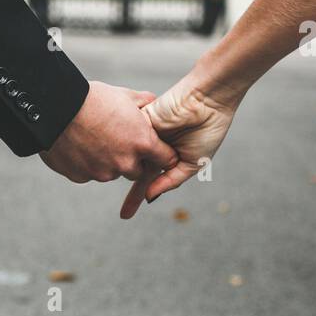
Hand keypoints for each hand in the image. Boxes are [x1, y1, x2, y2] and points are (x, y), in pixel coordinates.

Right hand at [40, 81, 178, 192]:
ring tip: (93, 139)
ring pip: (111, 173)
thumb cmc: (92, 99)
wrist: (55, 109)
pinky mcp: (81, 177)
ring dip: (107, 162)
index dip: (161, 154)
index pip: (166, 159)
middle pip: (137, 171)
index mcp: (142, 143)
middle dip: (131, 160)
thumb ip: (144, 103)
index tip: (154, 149)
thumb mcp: (125, 96)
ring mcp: (102, 173)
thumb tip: (153, 103)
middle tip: (117, 141)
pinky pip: (88, 174)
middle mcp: (125, 163)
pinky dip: (86, 164)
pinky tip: (77, 145)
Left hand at [119, 72, 239, 218]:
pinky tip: (110, 150)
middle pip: (133, 170)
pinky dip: (121, 144)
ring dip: (120, 166)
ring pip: (128, 155)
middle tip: (120, 213)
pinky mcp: (139, 121)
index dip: (137, 196)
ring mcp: (145, 135)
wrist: (207, 101)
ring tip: (107, 178)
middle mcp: (153, 147)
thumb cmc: (206, 130)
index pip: (147, 179)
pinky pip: (126, 136)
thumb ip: (170, 180)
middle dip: (126, 189)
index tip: (125, 214)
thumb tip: (148, 196)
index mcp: (166, 156)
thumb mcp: (192, 162)